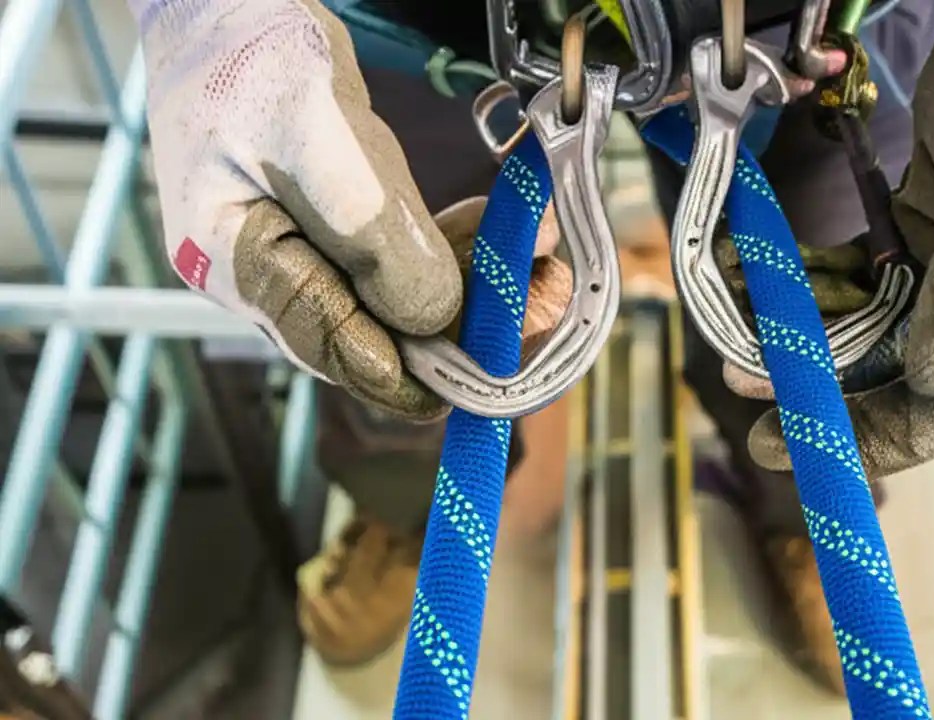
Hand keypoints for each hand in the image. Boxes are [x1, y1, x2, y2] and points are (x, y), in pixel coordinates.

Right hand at [133, 0, 566, 420]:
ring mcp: (294, 247)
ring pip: (390, 294)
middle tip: (536, 309)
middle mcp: (263, 270)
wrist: (227, 2)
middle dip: (458, 325)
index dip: (410, 371)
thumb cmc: (250, 55)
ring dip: (466, 283)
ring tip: (538, 269)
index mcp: (237, 261)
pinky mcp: (327, 223)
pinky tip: (498, 234)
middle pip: (368, 328)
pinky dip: (448, 248)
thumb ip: (370, 232)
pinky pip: (393, 257)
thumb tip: (432, 316)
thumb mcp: (313, 135)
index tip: (476, 387)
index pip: (333, 341)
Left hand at [739, 12, 933, 475]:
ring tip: (745, 356)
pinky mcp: (921, 228)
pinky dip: (812, 287)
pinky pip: (861, 276)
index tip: (824, 449)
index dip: (900, 434)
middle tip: (765, 420)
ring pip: (878, 328)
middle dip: (839, 399)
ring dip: (812, 344)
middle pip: (916, 373)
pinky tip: (761, 289)